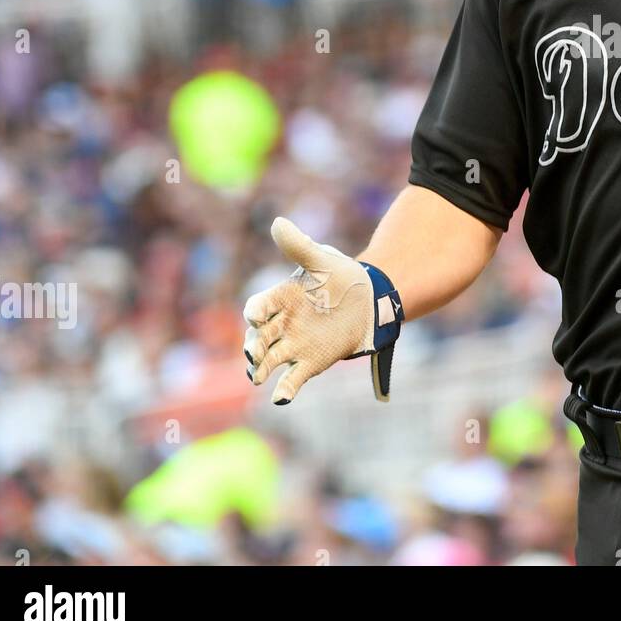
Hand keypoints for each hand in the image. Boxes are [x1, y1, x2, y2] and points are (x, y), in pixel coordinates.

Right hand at [243, 217, 403, 404]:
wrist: (369, 299)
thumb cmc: (341, 276)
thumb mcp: (322, 259)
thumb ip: (300, 246)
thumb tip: (278, 223)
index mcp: (280, 298)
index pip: (259, 307)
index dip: (255, 312)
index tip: (255, 316)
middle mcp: (281, 324)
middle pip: (257, 338)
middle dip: (252, 346)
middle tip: (253, 354)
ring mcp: (294, 345)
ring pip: (268, 360)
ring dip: (260, 369)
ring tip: (257, 376)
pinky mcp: (309, 363)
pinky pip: (291, 380)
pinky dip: (284, 390)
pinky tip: (281, 398)